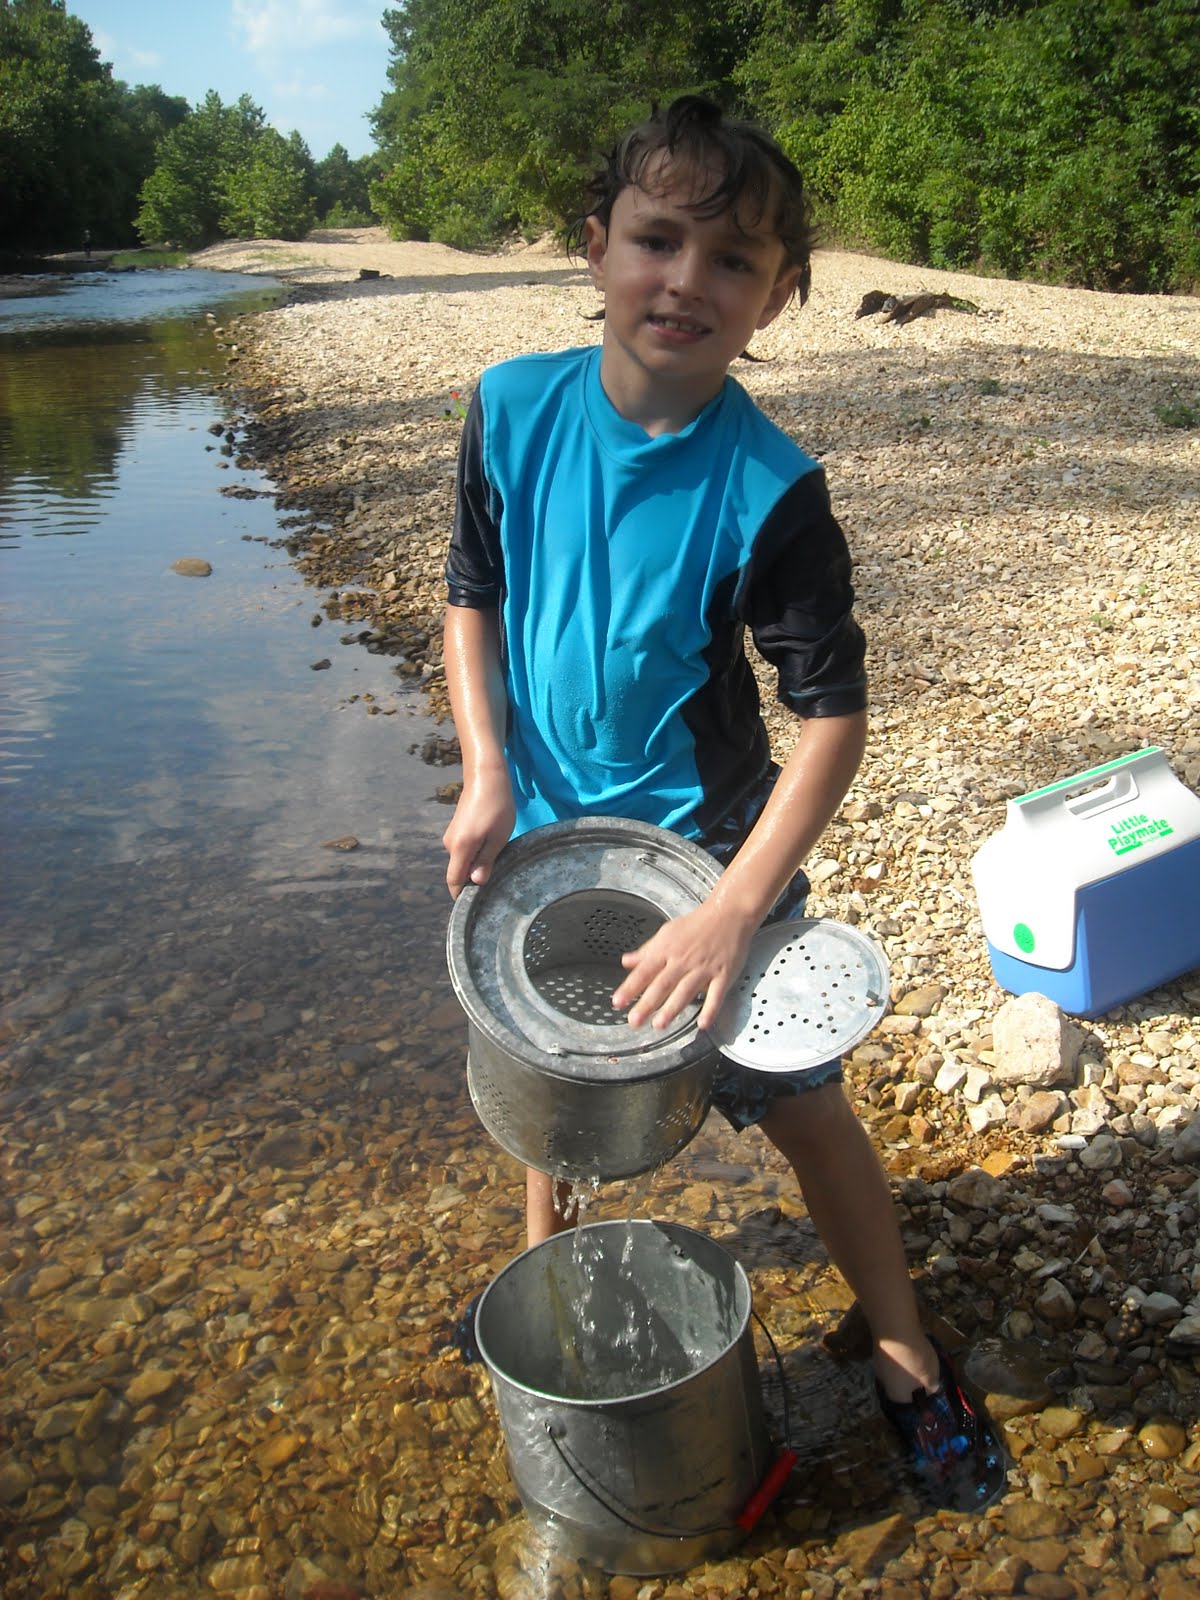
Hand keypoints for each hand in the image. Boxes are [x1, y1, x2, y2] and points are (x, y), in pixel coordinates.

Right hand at [443, 772, 514, 897]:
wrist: (486, 776)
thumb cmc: (496, 806)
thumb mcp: (498, 837)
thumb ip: (486, 861)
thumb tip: (476, 882)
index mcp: (460, 848)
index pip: (454, 881)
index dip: (462, 895)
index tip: (476, 904)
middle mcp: (450, 844)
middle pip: (459, 871)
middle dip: (474, 878)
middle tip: (498, 877)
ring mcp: (452, 835)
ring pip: (463, 859)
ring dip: (478, 863)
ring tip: (499, 856)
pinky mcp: (457, 828)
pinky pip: (465, 849)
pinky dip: (476, 852)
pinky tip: (493, 844)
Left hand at [611, 901, 756, 1032]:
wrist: (728, 913)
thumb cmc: (697, 924)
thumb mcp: (667, 933)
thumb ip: (647, 951)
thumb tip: (626, 961)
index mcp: (667, 950)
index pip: (644, 971)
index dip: (630, 987)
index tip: (618, 1002)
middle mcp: (683, 960)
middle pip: (662, 984)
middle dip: (647, 1003)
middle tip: (634, 1021)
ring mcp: (704, 968)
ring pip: (686, 990)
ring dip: (672, 1008)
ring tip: (659, 1025)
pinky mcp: (723, 973)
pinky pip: (716, 994)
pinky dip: (710, 1009)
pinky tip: (703, 1024)